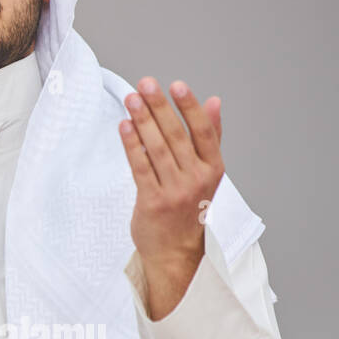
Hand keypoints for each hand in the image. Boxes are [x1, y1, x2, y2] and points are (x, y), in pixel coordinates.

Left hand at [119, 78, 223, 314]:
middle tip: (146, 84)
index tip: (177, 85)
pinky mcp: (152, 202)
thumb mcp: (208, 173)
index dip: (190, 107)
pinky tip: (124, 126)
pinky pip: (140, 168)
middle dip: (160, 107)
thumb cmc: (190, 208)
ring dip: (143, 121)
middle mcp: (197, 179)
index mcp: (213, 169)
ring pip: (157, 149)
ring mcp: (175, 191)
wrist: (177, 254)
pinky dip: (132, 145)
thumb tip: (214, 101)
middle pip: (177, 136)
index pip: (204, 132)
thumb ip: (211, 136)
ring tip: (131, 98)